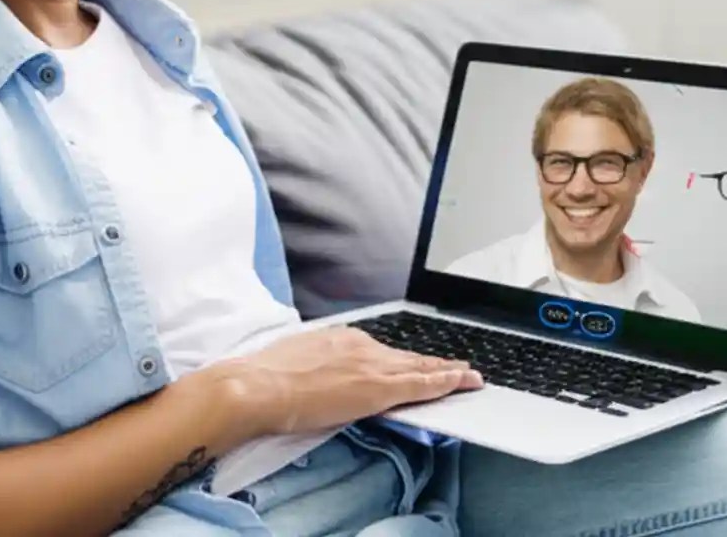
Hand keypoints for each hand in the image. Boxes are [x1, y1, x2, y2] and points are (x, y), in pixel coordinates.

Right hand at [221, 326, 483, 435]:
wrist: (257, 385)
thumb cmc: (265, 378)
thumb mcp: (296, 358)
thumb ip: (316, 363)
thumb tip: (317, 373)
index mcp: (340, 338)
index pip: (380, 352)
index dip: (402, 359)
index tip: (412, 361)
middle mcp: (360, 346)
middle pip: (405, 357)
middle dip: (433, 362)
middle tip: (457, 366)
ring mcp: (371, 366)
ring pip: (419, 367)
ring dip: (447, 372)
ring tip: (469, 377)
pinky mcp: (377, 388)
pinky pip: (420, 383)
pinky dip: (445, 382)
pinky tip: (462, 382)